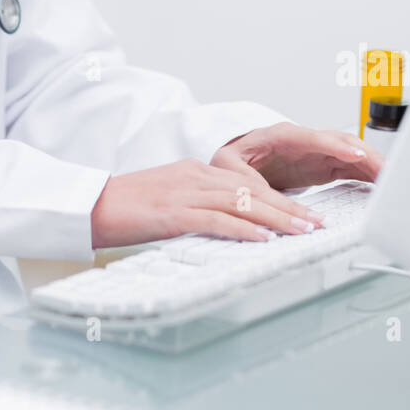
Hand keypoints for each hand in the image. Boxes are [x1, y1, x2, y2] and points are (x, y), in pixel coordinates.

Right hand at [90, 157, 326, 249]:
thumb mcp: (169, 197)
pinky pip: (217, 220)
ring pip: (243, 203)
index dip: (280, 199)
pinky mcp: (174, 213)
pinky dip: (244, 230)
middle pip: (253, 191)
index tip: (304, 213)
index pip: (248, 184)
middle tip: (317, 223)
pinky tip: (263, 239)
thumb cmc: (127, 206)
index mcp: (197, 170)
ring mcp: (186, 193)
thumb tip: (227, 222)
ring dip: (278, 219)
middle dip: (289, 209)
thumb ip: (198, 204)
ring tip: (304, 232)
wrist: (92, 205)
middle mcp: (196, 176)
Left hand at [210, 122, 384, 189]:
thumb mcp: (226, 166)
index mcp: (281, 136)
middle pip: (342, 143)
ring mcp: (317, 152)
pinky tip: (383, 186)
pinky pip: (352, 168)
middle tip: (389, 174)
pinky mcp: (324, 165)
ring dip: (374, 166)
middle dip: (367, 156)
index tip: (356, 155)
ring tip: (395, 182)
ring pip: (352, 154)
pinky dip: (369, 176)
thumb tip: (261, 194)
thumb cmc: (233, 156)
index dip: (335, 146)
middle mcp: (305, 141)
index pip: (312, 138)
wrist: (237, 156)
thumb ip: (243, 178)